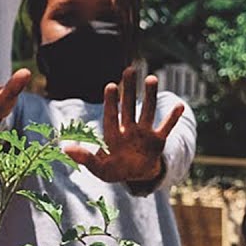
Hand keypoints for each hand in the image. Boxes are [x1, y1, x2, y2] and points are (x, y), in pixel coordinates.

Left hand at [64, 67, 185, 184]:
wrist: (134, 176)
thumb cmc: (113, 169)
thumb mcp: (97, 167)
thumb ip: (84, 158)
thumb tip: (65, 149)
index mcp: (112, 134)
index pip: (111, 115)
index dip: (110, 102)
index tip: (110, 86)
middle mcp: (128, 129)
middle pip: (128, 107)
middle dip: (129, 90)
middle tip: (129, 70)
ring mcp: (143, 133)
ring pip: (146, 111)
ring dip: (150, 96)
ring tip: (151, 78)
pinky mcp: (157, 141)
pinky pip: (166, 128)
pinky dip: (172, 118)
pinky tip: (180, 105)